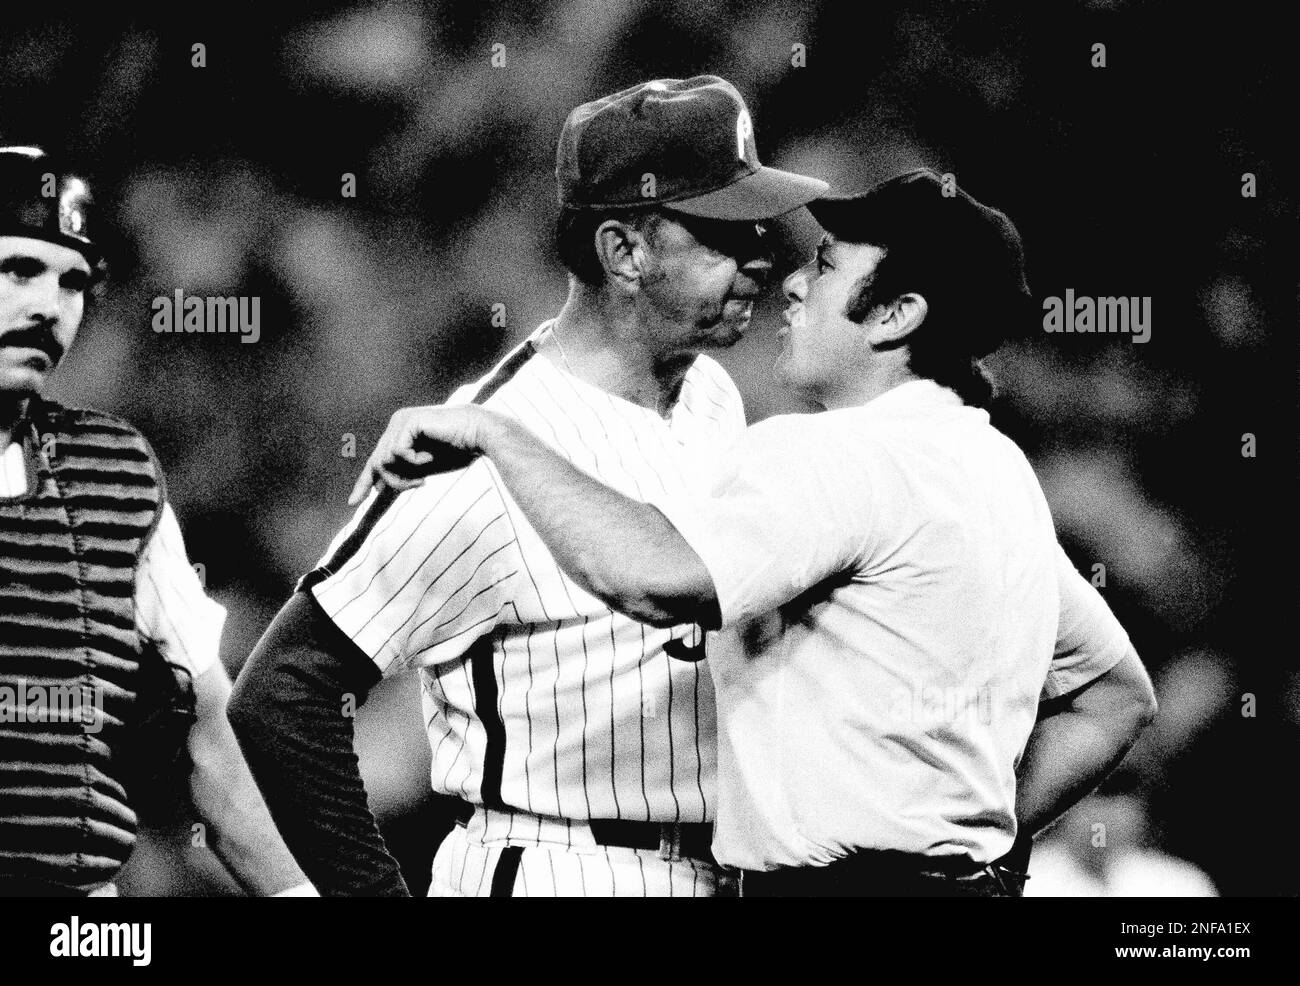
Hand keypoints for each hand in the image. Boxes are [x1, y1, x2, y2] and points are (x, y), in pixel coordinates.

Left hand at [348, 405, 494, 505]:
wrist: (479, 434)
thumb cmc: (457, 451)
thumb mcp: (424, 468)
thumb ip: (403, 473)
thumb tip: (378, 486)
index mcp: (400, 432)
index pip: (376, 460)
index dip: (365, 482)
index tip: (353, 502)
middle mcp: (396, 424)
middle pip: (377, 463)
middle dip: (394, 482)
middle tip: (420, 485)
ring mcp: (400, 421)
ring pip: (383, 460)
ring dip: (404, 475)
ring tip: (425, 475)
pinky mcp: (408, 421)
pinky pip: (397, 453)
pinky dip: (414, 462)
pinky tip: (429, 457)